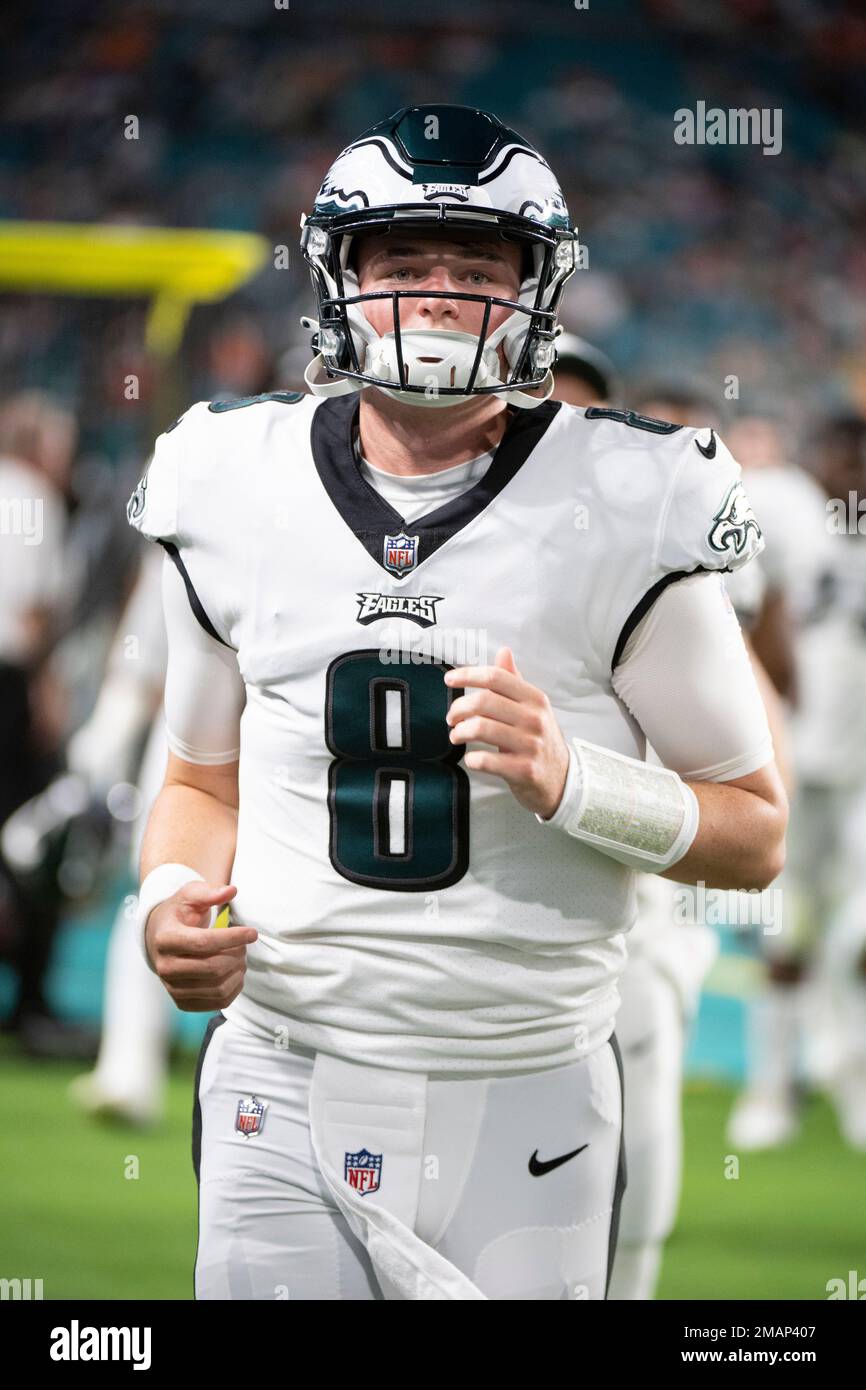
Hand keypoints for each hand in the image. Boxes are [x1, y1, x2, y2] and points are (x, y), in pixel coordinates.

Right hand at [146, 881, 257, 1012]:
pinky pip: (217, 1003)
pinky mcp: (182, 1002)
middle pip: (213, 967)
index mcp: (165, 939)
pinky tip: (236, 972)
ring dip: (238, 971)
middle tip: (245, 944)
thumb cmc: (179, 914)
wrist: (158, 939)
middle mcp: (165, 967)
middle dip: (237, 954)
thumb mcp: (189, 896)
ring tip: (240, 957)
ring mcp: (172, 987)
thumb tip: (231, 891)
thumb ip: (209, 893)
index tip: (252, 932)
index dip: (232, 938)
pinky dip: (234, 988)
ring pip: (218, 988)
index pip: (203, 942)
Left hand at [444, 647, 569, 818]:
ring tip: (456, 736)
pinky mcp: (524, 770)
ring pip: (480, 728)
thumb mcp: (532, 708)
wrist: (562, 779)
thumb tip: (503, 651)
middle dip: (458, 708)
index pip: (496, 677)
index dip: (468, 675)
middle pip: (483, 701)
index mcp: (535, 699)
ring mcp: (531, 745)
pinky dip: (472, 759)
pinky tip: (472, 758)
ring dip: (459, 732)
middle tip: (451, 717)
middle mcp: (535, 719)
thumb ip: (514, 682)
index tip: (449, 679)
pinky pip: (486, 760)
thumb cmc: (540, 740)